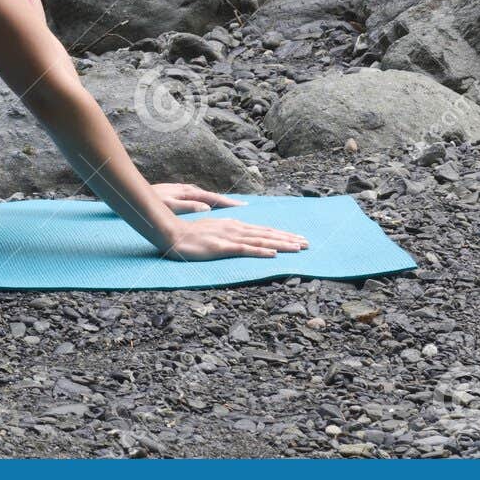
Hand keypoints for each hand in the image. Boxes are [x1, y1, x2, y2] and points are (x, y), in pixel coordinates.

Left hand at [151, 182, 246, 212]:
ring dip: (215, 200)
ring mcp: (180, 190)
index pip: (212, 198)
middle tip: (242, 206)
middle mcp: (186, 189)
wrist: (133, 193)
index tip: (242, 205)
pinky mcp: (175, 192)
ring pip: (202, 195)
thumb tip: (207, 207)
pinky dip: (203, 199)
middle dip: (225, 200)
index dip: (227, 202)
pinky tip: (204, 204)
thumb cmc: (150, 202)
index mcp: (188, 192)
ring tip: (227, 206)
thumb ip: (187, 206)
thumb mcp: (169, 206)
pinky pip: (194, 196)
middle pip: (210, 195)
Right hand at [162, 217, 309, 261]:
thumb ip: (228, 230)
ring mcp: (229, 238)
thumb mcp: (213, 229)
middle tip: (307, 243)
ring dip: (280, 244)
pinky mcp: (222, 247)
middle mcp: (235, 229)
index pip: (263, 230)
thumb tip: (241, 233)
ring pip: (260, 241)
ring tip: (298, 248)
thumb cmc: (190, 233)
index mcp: (234, 225)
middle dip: (288, 238)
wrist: (172, 234)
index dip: (281, 234)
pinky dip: (260, 251)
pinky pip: (244, 250)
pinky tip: (273, 254)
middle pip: (267, 234)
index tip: (297, 238)